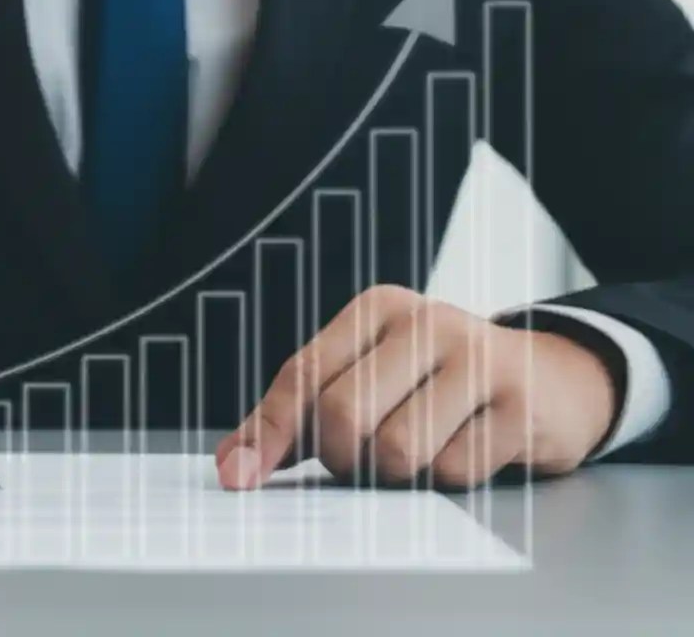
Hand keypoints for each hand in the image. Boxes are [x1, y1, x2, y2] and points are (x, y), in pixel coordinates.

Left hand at [216, 285, 617, 489]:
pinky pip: (452, 470)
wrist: (555, 380)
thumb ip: (298, 418)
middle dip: (342, 458)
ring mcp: (479, 359)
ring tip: (418, 451)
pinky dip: (447, 478)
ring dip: (396, 474)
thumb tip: (233, 464)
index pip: (303, 373)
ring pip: (397, 450)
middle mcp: (427, 322)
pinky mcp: (521, 406)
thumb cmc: (438, 385)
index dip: (269, 431)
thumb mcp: (369, 379)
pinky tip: (466, 449)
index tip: (239, 477)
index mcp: (377, 310)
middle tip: (361, 462)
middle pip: (344, 416)